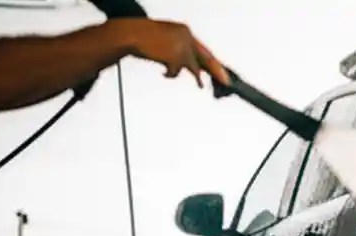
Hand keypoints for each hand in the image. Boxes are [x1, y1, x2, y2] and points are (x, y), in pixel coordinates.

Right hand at [114, 18, 229, 88]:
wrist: (128, 33)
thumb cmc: (142, 37)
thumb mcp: (165, 40)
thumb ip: (179, 49)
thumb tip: (189, 67)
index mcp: (184, 31)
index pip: (203, 49)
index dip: (212, 62)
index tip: (221, 70)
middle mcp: (186, 37)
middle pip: (207, 58)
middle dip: (217, 71)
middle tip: (227, 82)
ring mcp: (181, 47)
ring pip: (193, 67)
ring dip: (197, 77)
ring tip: (200, 85)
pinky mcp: (174, 56)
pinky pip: (175, 72)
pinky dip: (170, 74)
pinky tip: (164, 73)